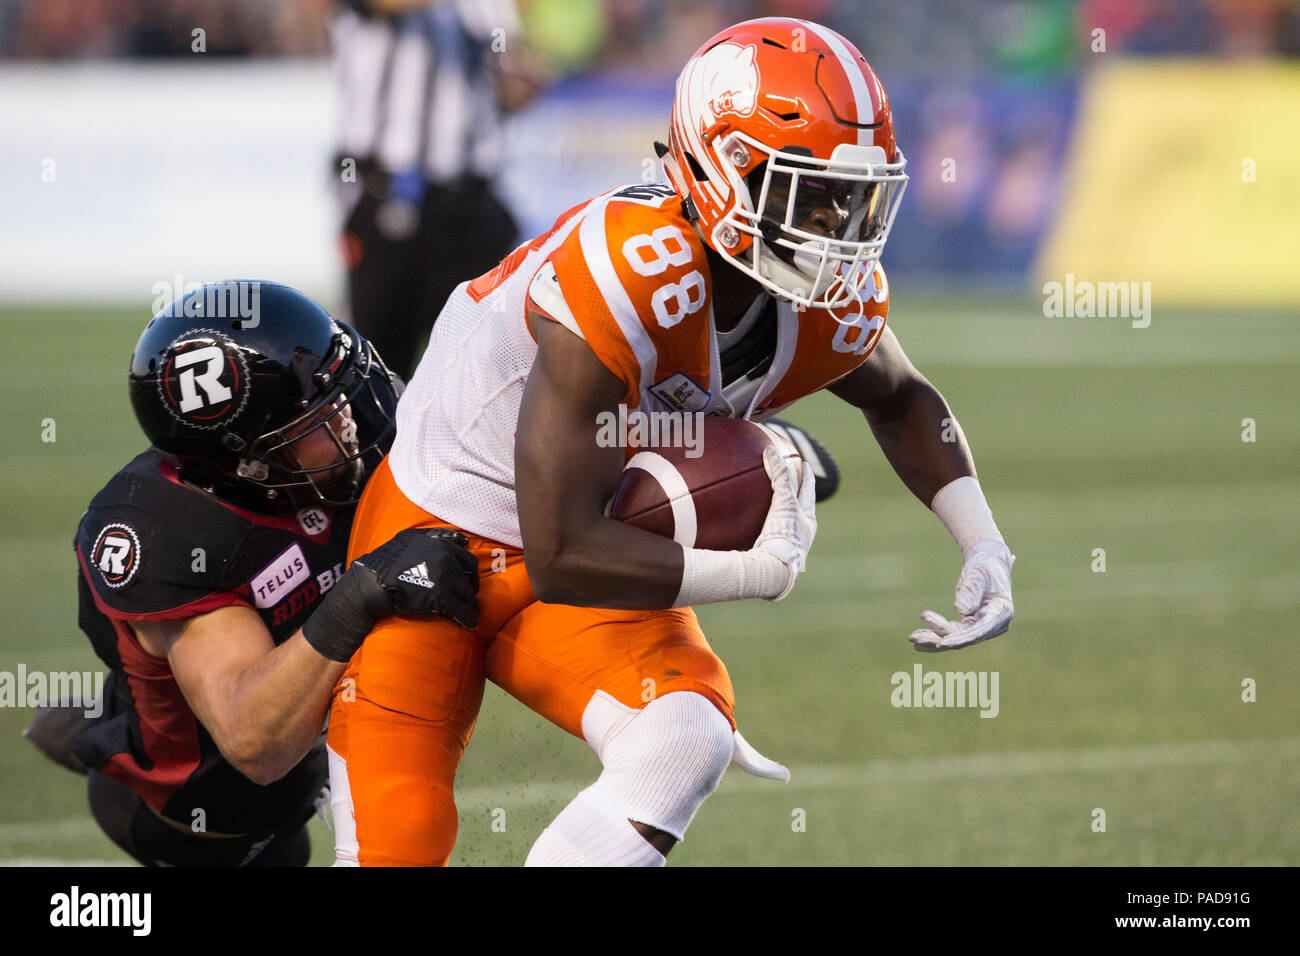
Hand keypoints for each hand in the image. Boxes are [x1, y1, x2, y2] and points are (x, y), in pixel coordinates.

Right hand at [351, 528, 479, 627]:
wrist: (372, 581)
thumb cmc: (387, 560)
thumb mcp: (411, 538)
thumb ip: (436, 535)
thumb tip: (463, 540)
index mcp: (443, 546)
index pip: (469, 561)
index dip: (470, 574)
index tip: (467, 582)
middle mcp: (447, 560)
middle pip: (469, 579)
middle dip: (469, 591)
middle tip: (466, 599)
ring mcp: (445, 579)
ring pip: (467, 596)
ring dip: (470, 606)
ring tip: (469, 613)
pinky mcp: (441, 598)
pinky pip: (461, 611)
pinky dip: (468, 618)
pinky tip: (469, 624)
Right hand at [753, 444, 816, 600]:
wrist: (771, 571)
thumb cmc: (783, 536)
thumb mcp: (784, 502)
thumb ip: (779, 476)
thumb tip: (770, 451)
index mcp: (807, 522)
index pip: (807, 491)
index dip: (805, 475)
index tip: (802, 461)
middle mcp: (798, 534)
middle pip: (797, 506)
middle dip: (792, 491)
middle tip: (786, 475)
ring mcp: (782, 545)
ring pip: (780, 522)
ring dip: (774, 509)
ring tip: (764, 498)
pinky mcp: (766, 554)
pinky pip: (760, 532)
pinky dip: (754, 524)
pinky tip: (741, 522)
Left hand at [909, 539, 1013, 651]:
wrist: (987, 562)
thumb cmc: (984, 566)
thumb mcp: (978, 574)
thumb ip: (972, 591)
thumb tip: (961, 610)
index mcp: (1001, 613)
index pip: (979, 631)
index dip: (960, 638)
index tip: (941, 643)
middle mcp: (993, 625)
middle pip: (964, 637)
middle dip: (939, 637)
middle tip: (914, 637)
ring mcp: (981, 627)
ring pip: (955, 637)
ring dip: (933, 638)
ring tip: (912, 638)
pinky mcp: (969, 625)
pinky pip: (950, 633)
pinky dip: (934, 634)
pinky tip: (918, 640)